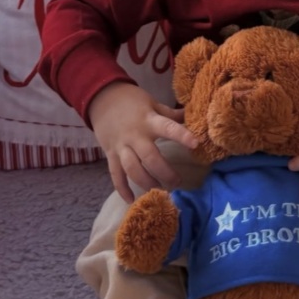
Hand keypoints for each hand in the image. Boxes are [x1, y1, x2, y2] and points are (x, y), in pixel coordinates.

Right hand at [88, 81, 198, 202]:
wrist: (102, 98)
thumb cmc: (132, 100)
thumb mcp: (153, 103)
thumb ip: (170, 114)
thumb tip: (192, 116)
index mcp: (148, 121)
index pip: (168, 128)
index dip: (182, 135)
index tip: (196, 144)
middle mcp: (135, 136)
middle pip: (149, 157)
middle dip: (164, 172)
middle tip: (177, 182)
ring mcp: (121, 147)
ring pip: (132, 169)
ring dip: (146, 182)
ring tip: (159, 189)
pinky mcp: (110, 155)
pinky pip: (115, 175)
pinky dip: (122, 189)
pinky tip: (131, 200)